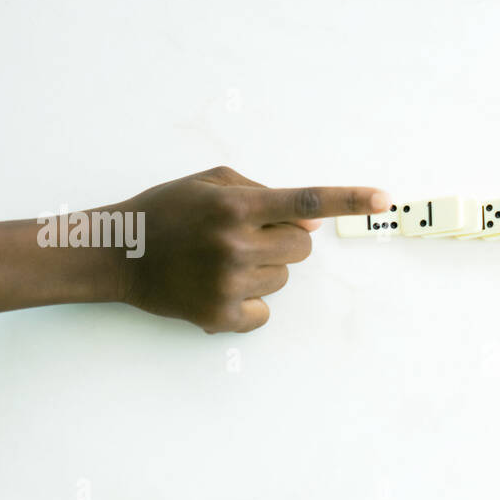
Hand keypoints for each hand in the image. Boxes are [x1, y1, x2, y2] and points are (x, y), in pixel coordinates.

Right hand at [111, 166, 387, 332]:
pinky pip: (264, 312)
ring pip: (283, 279)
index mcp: (235, 206)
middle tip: (243, 238)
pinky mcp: (220, 316)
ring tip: (219, 262)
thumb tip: (313, 220)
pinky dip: (248, 304)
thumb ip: (262, 192)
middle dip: (282, 241)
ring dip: (263, 270)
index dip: (349, 199)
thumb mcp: (209, 183)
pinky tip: (216, 288)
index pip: (305, 200)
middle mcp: (234, 244)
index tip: (384, 199)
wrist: (116, 254)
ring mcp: (228, 283)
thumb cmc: (166, 212)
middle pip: (301, 247)